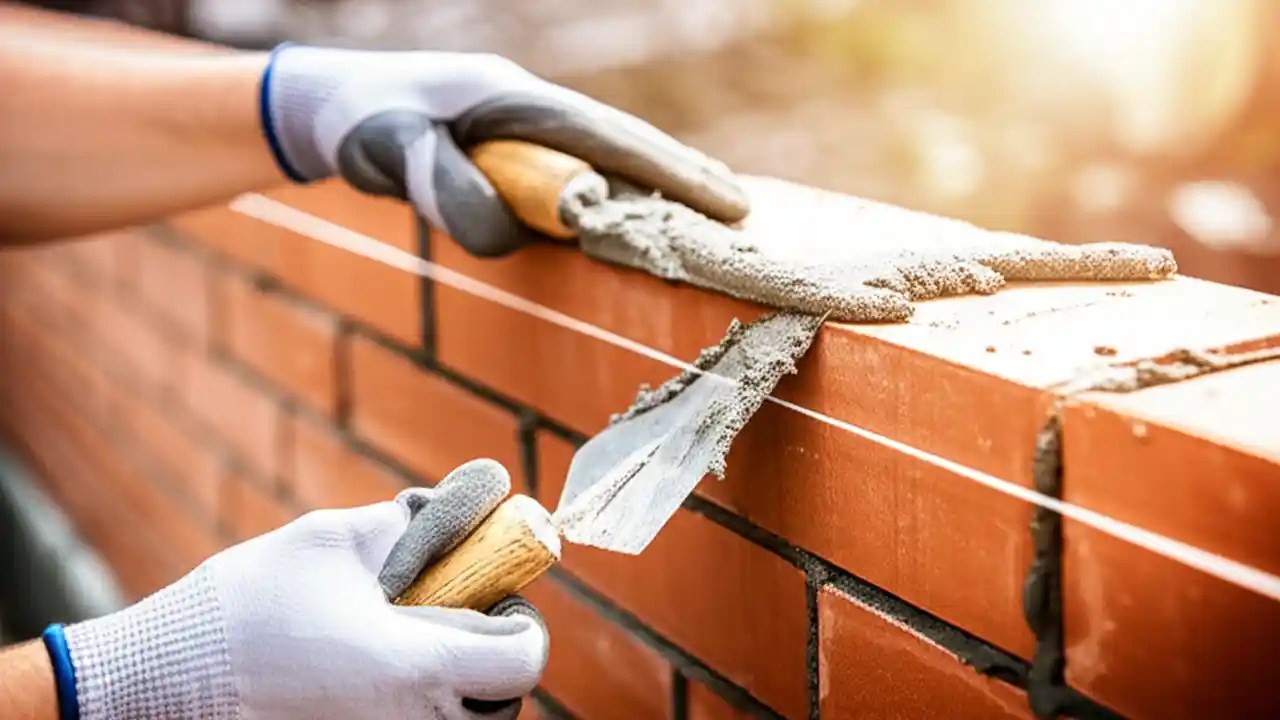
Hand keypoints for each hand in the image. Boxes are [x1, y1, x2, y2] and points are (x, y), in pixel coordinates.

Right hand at [55, 460, 545, 719]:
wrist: (164, 681)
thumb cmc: (248, 607)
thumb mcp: (337, 538)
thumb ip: (416, 522)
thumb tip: (471, 497)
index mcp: (417, 669)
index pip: (524, 658)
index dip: (518, 620)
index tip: (489, 594)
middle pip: (503, 698)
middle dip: (490, 652)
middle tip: (447, 615)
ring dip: (458, 683)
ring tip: (404, 642)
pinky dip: (418, 704)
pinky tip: (373, 673)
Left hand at [259, 46, 748, 255]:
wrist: (328, 104)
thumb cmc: (363, 123)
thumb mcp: (397, 155)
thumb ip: (454, 192)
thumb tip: (512, 233)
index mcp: (512, 99)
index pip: (607, 139)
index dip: (669, 171)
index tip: (725, 203)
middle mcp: (529, 107)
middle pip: (622, 142)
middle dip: (682, 174)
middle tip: (741, 209)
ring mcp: (522, 126)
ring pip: (605, 155)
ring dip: (654, 182)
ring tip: (710, 208)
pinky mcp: (511, 148)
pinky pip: (577, 169)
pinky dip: (616, 188)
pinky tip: (637, 210)